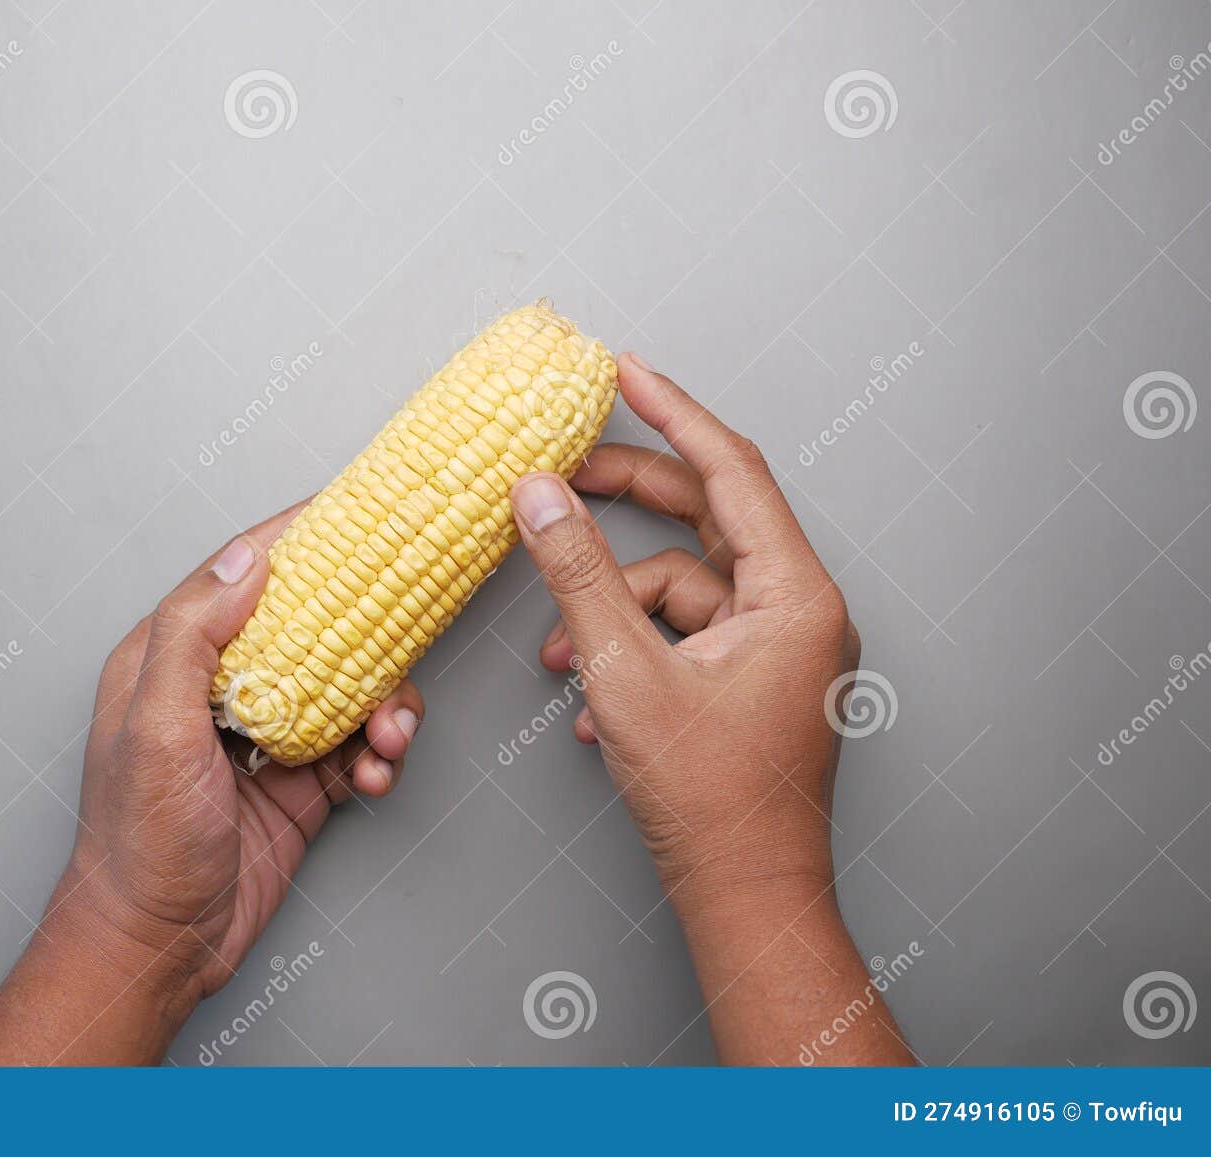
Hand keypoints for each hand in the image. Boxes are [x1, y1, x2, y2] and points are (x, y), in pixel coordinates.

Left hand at [0, 500, 422, 1065]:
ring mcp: (269, 734)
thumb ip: (193, 635)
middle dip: (364, 630)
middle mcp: (224, 687)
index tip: (356, 510)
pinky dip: (381, 755)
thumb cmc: (139, 841)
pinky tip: (376, 775)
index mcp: (172, 658)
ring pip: (350, 684)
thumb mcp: (156, 727)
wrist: (159, 946)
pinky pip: (361, 744)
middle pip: (311, 623)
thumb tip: (247, 558)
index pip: (240, 575)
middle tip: (406, 627)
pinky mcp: (304, 781)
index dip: (297, 539)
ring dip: (384, 706)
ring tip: (388, 738)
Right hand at [507, 352, 906, 1064]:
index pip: (731, 470)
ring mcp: (779, 649)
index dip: (673, 411)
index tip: (625, 369)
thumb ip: (577, 572)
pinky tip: (596, 706)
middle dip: (627, 501)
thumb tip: (539, 493)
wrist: (747, 900)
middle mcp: (798, 611)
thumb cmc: (708, 800)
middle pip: (704, 520)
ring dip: (612, 614)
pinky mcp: (754, 682)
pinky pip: (685, 637)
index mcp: (794, 595)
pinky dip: (635, 654)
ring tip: (560, 662)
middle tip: (561, 473)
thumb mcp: (623, 673)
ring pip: (682, 590)